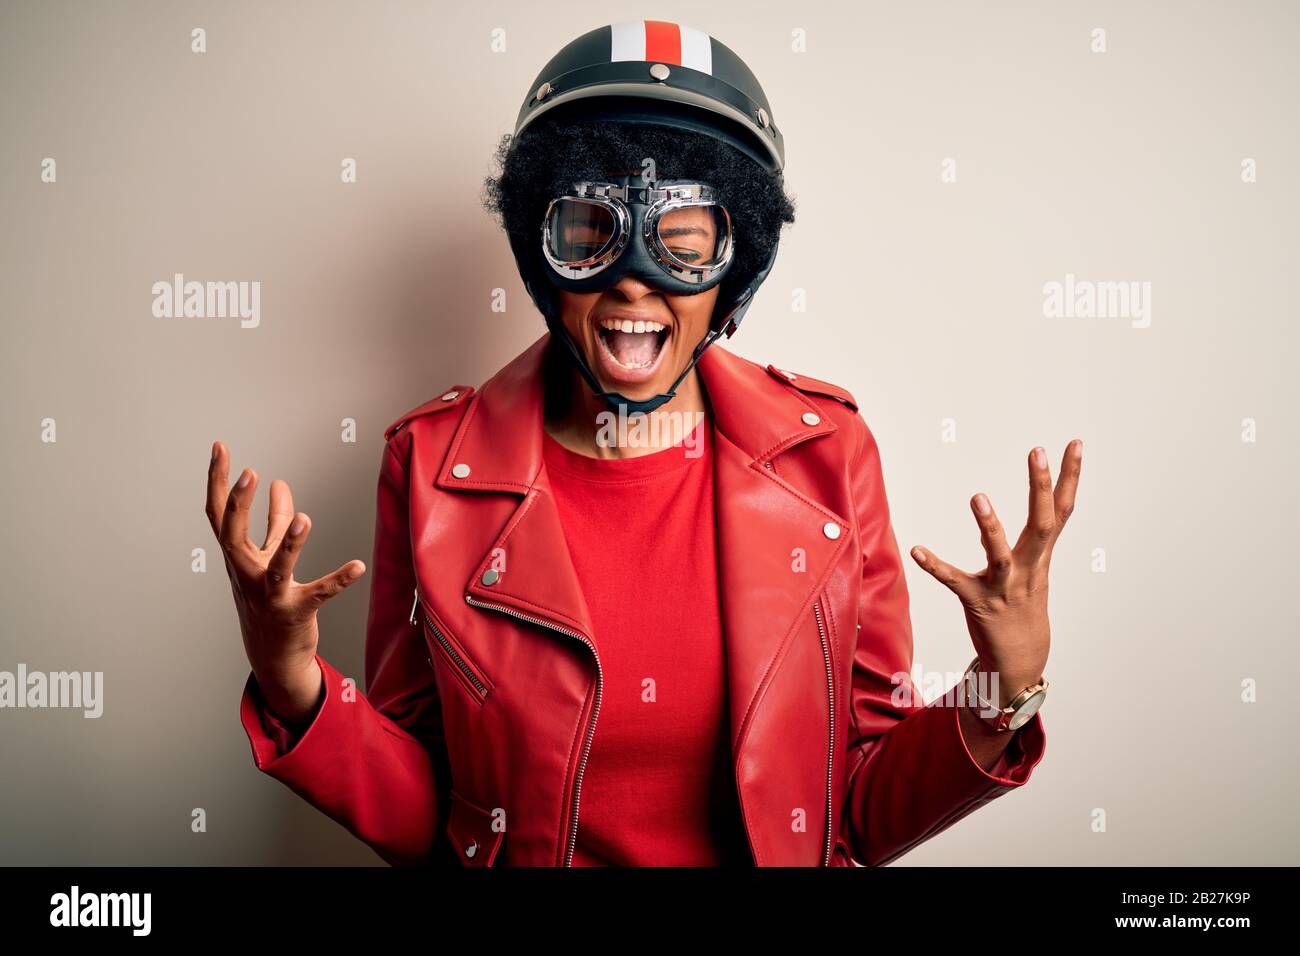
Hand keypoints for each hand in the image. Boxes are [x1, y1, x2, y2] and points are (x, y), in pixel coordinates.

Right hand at [205, 440, 365, 722]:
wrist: (272, 655)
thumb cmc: (268, 599)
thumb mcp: (268, 556)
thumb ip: (275, 520)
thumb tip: (280, 483)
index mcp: (238, 556)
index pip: (218, 514)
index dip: (217, 481)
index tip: (220, 447)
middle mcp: (246, 575)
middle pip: (233, 537)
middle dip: (238, 505)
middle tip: (250, 473)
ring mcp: (269, 596)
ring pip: (276, 568)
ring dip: (290, 543)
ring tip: (304, 517)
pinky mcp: (296, 613)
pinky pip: (318, 594)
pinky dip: (338, 580)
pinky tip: (357, 566)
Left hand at [909, 441, 1081, 706]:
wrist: (1022, 663)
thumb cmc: (1022, 610)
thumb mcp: (1030, 571)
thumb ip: (1024, 542)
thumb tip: (1006, 519)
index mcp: (1040, 556)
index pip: (1061, 510)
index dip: (1069, 477)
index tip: (1074, 444)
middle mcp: (1028, 568)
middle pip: (1042, 523)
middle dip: (1041, 487)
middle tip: (1037, 451)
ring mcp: (1004, 588)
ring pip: (1000, 554)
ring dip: (990, 526)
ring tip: (978, 495)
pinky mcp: (978, 604)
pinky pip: (954, 581)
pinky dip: (936, 566)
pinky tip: (917, 550)